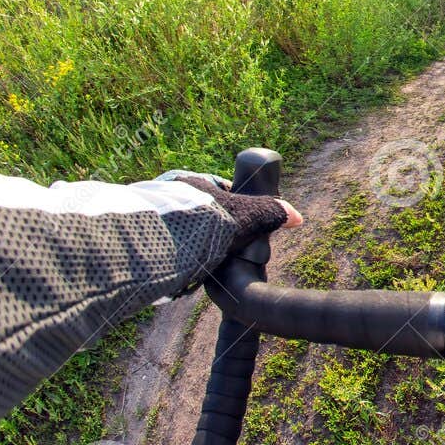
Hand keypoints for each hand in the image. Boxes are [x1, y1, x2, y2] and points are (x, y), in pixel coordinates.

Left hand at [170, 174, 302, 251]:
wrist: (169, 241)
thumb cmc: (209, 221)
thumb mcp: (249, 215)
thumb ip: (272, 213)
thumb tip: (296, 217)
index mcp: (194, 181)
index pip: (218, 191)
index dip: (232, 206)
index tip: (238, 223)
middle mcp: (172, 191)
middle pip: (201, 209)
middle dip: (213, 225)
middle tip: (222, 243)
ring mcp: (158, 211)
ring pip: (184, 224)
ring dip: (194, 238)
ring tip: (204, 256)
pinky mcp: (148, 232)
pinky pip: (168, 239)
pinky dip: (178, 250)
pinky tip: (186, 262)